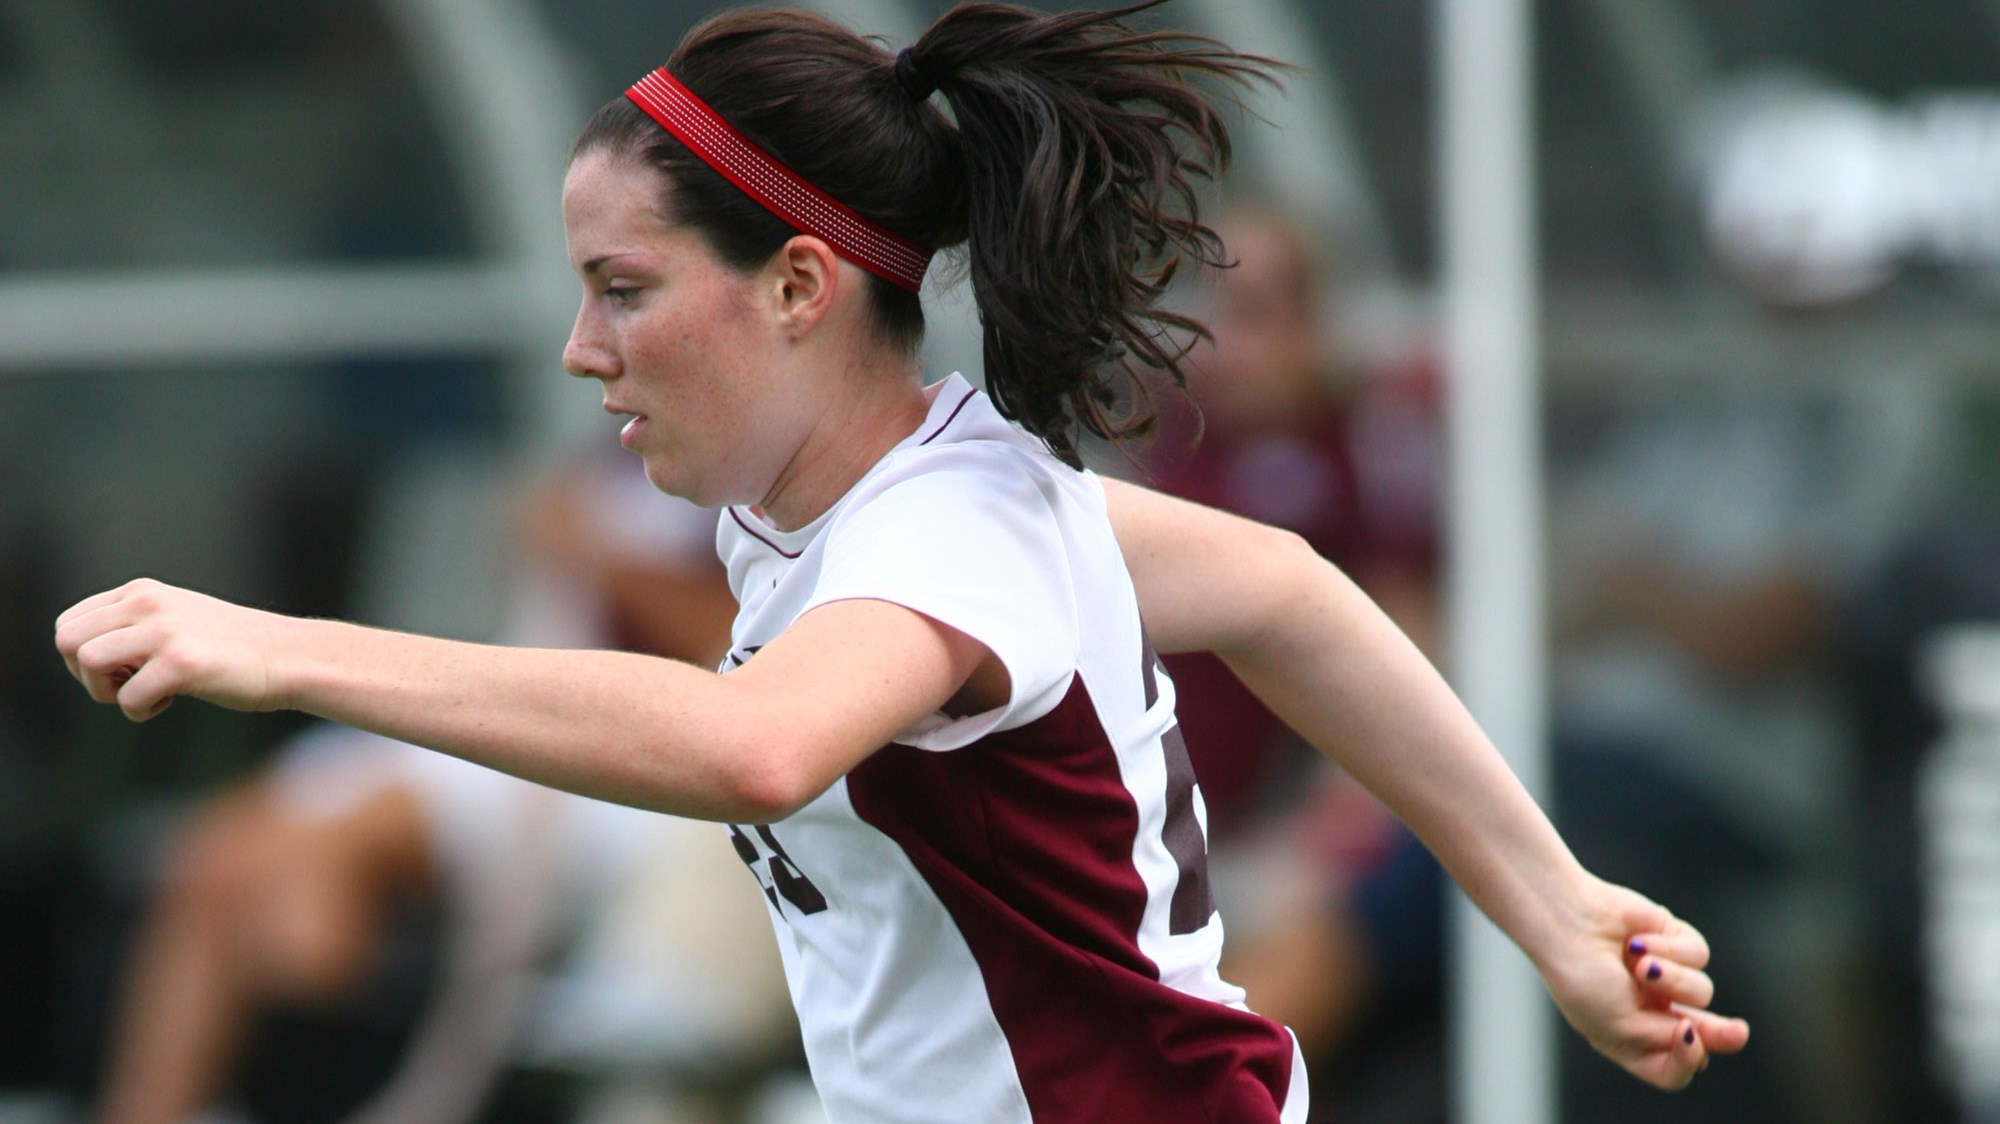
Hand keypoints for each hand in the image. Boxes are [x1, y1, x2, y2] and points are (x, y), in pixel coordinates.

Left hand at [54, 578, 287, 720]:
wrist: (289, 657)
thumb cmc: (231, 649)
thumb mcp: (176, 619)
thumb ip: (132, 625)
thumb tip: (80, 657)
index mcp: (142, 591)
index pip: (69, 622)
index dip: (80, 656)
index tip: (118, 670)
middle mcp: (148, 604)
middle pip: (67, 641)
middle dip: (86, 676)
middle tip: (125, 684)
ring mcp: (164, 631)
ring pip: (87, 662)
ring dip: (107, 692)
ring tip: (144, 693)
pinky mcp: (181, 663)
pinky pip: (126, 698)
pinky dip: (141, 711)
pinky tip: (171, 702)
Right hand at [1537, 877, 1750, 1090]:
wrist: (1567, 923)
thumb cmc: (1582, 980)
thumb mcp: (1618, 1029)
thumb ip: (1664, 1043)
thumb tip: (1698, 1035)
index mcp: (1628, 1040)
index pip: (1672, 1068)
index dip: (1687, 1061)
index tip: (1688, 1037)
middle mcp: (1648, 1010)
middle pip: (1702, 1033)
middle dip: (1721, 1033)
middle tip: (1737, 1032)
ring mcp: (1662, 977)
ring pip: (1701, 991)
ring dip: (1672, 978)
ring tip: (1641, 966)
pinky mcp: (1672, 941)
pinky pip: (1696, 955)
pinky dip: (1669, 949)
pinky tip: (1638, 942)